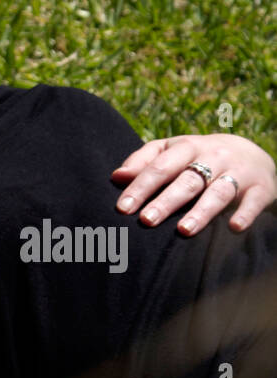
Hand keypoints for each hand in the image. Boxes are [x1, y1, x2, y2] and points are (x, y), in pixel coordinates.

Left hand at [112, 134, 276, 233]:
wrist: (254, 157)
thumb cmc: (199, 158)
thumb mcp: (173, 152)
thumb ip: (145, 162)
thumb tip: (116, 176)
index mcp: (188, 147)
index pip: (161, 166)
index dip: (141, 186)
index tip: (122, 208)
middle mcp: (215, 157)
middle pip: (188, 180)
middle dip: (167, 200)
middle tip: (146, 220)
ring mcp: (239, 173)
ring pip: (218, 192)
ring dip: (202, 211)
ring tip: (184, 230)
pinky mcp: (261, 188)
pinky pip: (253, 201)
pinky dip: (245, 214)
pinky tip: (234, 228)